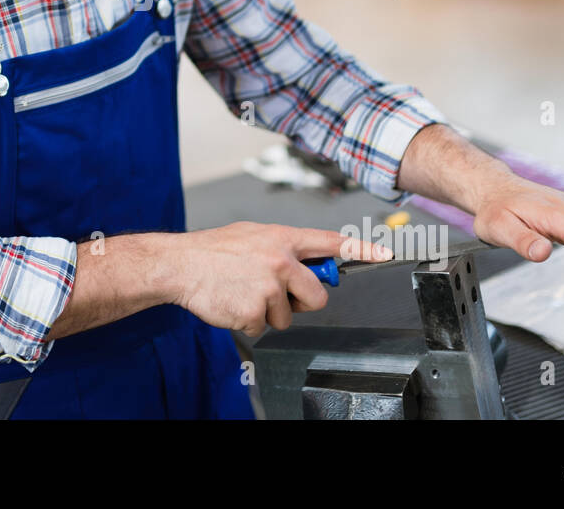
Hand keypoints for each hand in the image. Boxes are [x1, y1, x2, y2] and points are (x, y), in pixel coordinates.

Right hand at [168, 222, 392, 337]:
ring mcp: (269, 287)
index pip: (330, 243)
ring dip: (267, 312)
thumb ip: (282, 247)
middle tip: (277, 294)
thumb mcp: (251, 235)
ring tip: (242, 292)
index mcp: (281, 238)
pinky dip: (247, 321)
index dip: (361, 250)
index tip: (384, 254)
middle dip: (301, 302)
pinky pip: (263, 327)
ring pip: (287, 316)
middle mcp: (280, 260)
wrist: (179, 265)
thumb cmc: (213, 251)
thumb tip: (305, 262)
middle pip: (317, 295)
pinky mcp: (256, 310)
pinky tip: (232, 302)